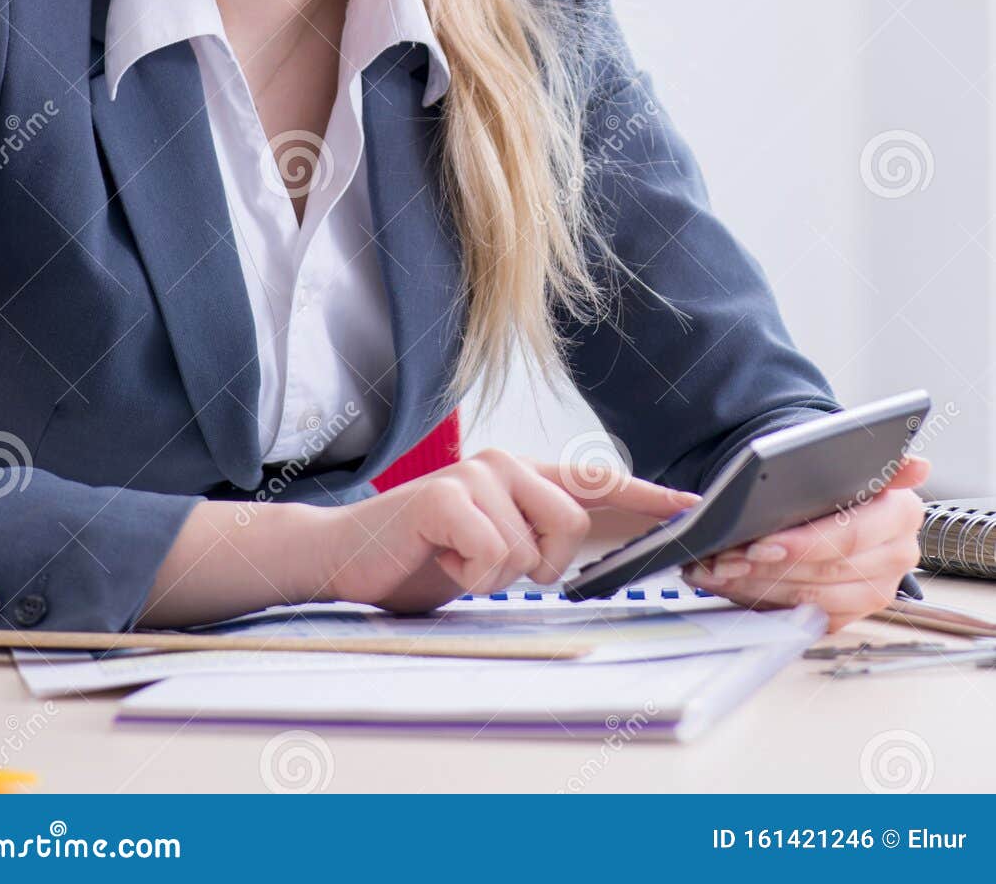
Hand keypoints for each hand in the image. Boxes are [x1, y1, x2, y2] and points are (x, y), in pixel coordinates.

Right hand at [313, 447, 699, 614]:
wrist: (348, 557)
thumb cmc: (423, 557)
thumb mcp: (492, 551)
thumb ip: (535, 540)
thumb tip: (585, 550)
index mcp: (521, 476)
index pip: (595, 480)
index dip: (645, 495)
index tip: (690, 505)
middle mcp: (504, 464)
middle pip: (571, 523)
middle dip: (540, 565)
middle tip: (489, 566)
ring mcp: (475, 473)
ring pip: (529, 548)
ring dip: (494, 575)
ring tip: (456, 560)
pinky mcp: (446, 494)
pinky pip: (492, 551)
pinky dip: (468, 573)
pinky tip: (440, 558)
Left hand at [681, 456, 929, 632]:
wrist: (838, 503)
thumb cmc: (839, 481)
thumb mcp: (852, 460)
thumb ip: (882, 462)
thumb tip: (918, 466)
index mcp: (902, 514)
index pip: (847, 537)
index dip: (801, 544)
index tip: (760, 543)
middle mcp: (898, 557)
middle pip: (823, 572)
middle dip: (768, 566)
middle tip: (725, 557)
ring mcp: (877, 591)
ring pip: (810, 599)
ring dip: (757, 586)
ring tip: (718, 569)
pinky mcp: (851, 614)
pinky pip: (804, 617)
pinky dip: (763, 602)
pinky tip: (733, 585)